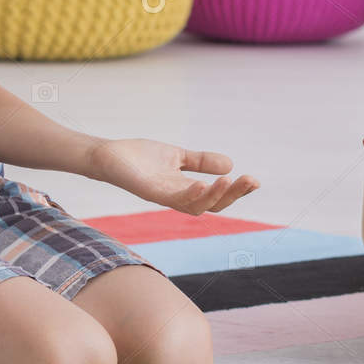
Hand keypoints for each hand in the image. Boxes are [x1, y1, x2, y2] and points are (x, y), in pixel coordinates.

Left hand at [88, 137, 259, 214]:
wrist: (109, 156)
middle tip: (251, 180)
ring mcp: (165, 198)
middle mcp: (179, 198)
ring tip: (230, 180)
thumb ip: (200, 161)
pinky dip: (190, 193)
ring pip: (197, 206)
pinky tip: (202, 183)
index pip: (217, 196)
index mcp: (187, 190)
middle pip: (213, 205)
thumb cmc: (140, 159)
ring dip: (215, 195)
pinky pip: (174, 199)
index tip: (254, 181)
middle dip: (233, 194)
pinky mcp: (150, 193)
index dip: (236, 192)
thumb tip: (230, 164)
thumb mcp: (177, 157)